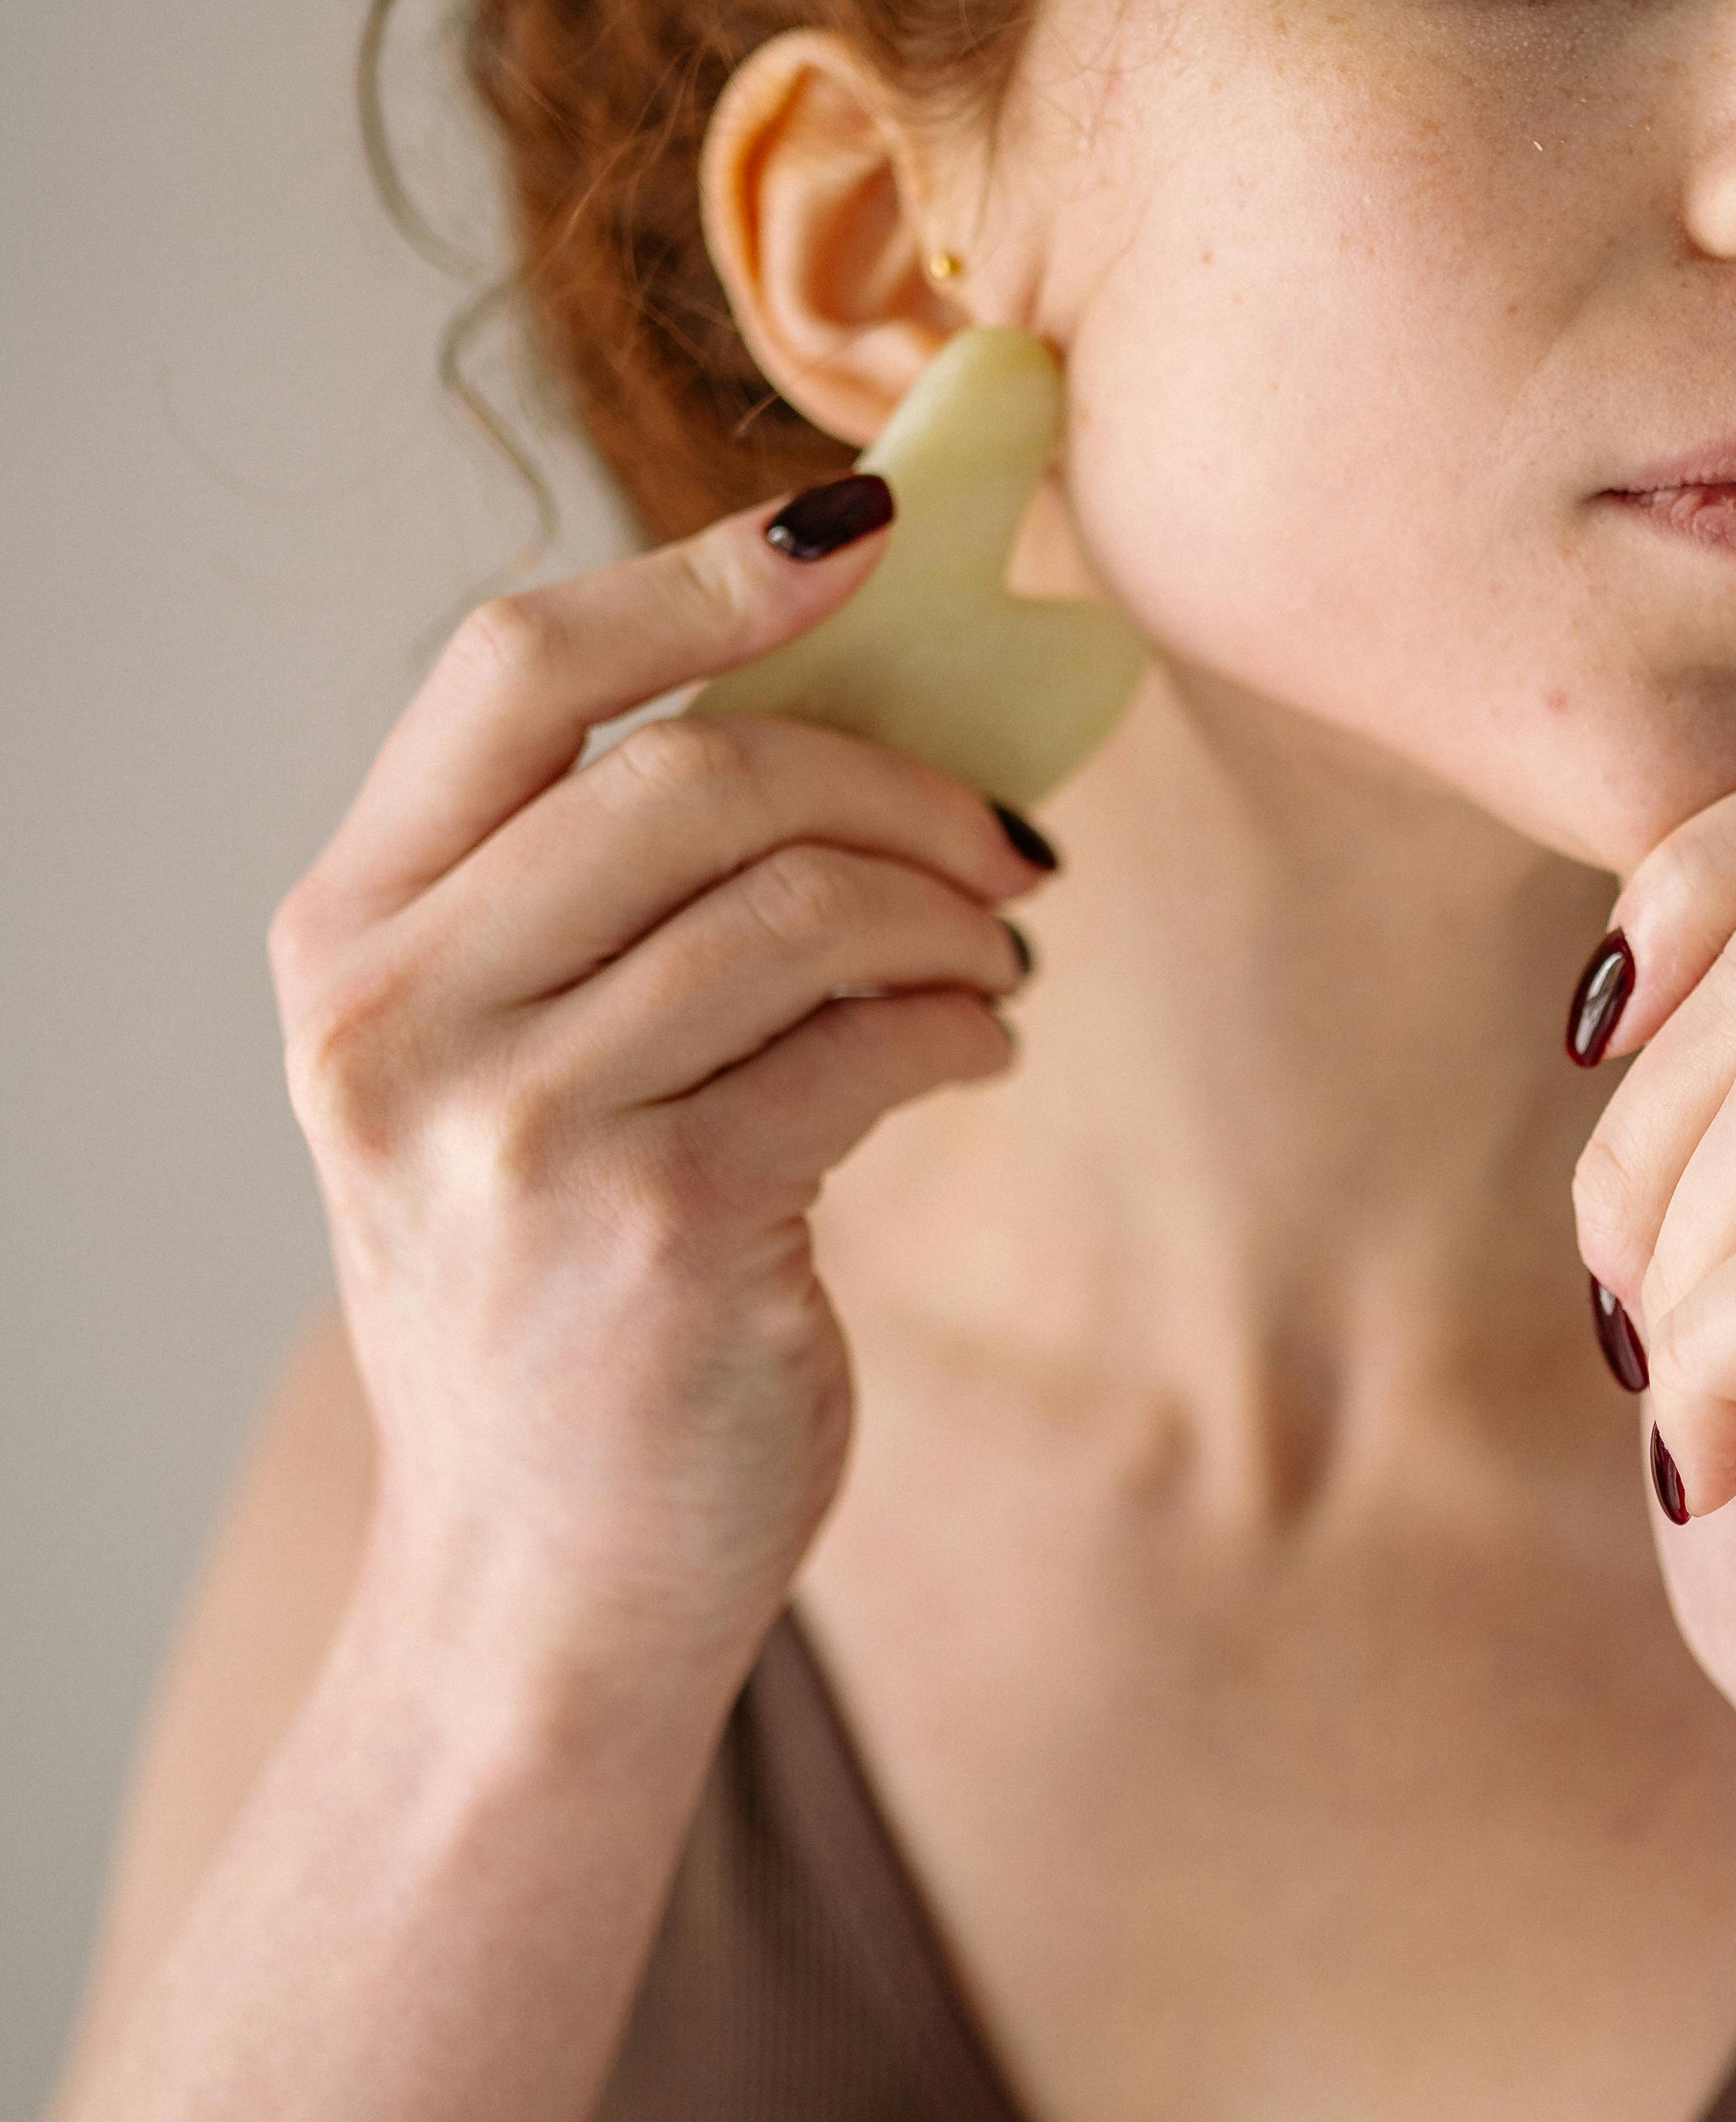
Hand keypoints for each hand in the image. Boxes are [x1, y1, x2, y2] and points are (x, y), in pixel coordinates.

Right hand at [268, 493, 1046, 1691]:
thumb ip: (598, 894)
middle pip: (687, 772)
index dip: (702, 574)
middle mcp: (396, 1022)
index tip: (861, 537)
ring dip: (941, 909)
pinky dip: (958, 1024)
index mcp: (347, 943)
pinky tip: (975, 1049)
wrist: (544, 1584)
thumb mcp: (510, 1072)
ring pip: (792, 903)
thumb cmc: (555, 1299)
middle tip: (1002, 834)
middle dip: (887, 775)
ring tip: (994, 952)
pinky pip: (863, 1043)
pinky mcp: (656, 1229)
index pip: (514, 669)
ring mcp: (516, 1129)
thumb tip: (837, 683)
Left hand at [1569, 751, 1735, 1952]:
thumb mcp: (1721, 1287)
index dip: (1694, 890)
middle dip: (1639, 1155)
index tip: (1603, 1056)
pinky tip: (1726, 1470)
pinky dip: (1721, 1356)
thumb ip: (1715, 1106)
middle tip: (1653, 1344)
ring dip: (1676, 1270)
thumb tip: (1632, 956)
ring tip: (1702, 1416)